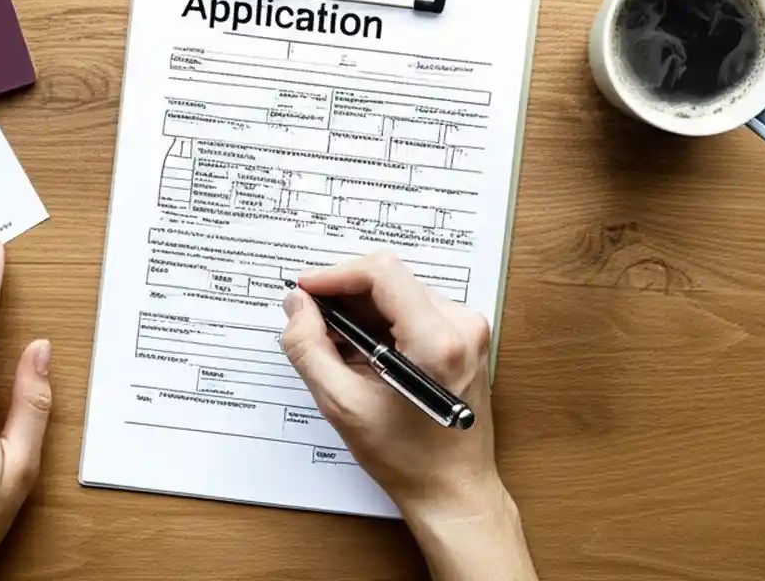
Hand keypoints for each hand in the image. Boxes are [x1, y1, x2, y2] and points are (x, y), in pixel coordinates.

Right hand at [280, 250, 502, 522]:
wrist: (454, 491)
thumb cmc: (409, 459)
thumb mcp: (343, 404)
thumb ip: (310, 348)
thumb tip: (297, 306)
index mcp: (437, 341)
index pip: (381, 273)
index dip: (335, 275)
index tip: (305, 291)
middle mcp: (461, 326)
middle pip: (389, 280)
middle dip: (344, 296)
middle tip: (311, 323)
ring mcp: (468, 330)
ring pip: (399, 293)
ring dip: (361, 311)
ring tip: (335, 347)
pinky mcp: (465, 338)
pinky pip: (413, 310)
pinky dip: (380, 323)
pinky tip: (361, 353)